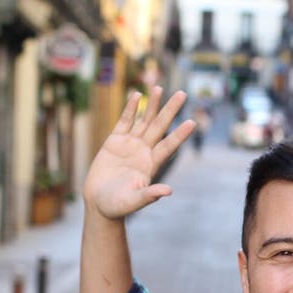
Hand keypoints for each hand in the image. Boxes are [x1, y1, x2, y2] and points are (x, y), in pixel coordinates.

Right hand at [83, 87, 195, 219]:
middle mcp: (144, 152)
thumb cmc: (118, 205)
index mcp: (151, 165)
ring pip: (144, 120)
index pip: (169, 146)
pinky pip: (124, 122)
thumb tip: (168, 191)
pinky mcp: (114, 141)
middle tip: (183, 93)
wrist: (100, 202)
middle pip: (160, 127)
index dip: (180, 135)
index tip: (192, 122)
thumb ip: (149, 195)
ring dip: (152, 105)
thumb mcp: (134, 201)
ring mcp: (130, 145)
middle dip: (170, 110)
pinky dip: (130, 109)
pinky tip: (138, 95)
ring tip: (159, 87)